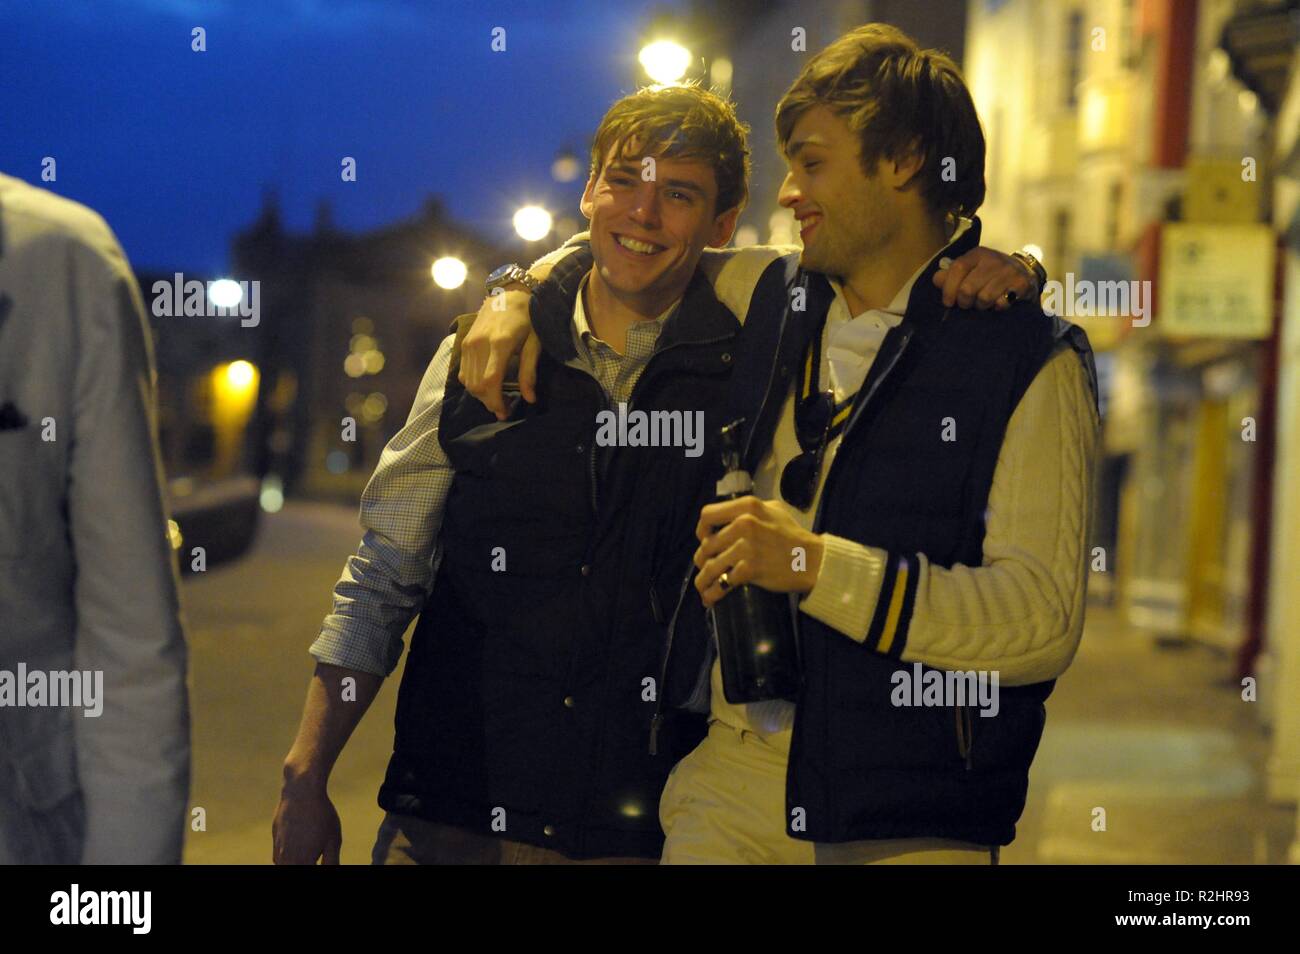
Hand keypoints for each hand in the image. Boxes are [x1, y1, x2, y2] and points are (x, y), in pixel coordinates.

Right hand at [272, 782, 341, 864]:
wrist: (301, 792)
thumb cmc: (322, 815)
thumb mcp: (333, 840)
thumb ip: (332, 862)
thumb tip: (333, 870)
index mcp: (302, 861)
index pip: (306, 874)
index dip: (315, 868)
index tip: (320, 861)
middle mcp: (286, 858)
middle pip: (294, 870)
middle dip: (306, 864)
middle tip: (315, 858)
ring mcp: (277, 848)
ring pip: (283, 865)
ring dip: (295, 862)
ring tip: (308, 854)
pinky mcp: (274, 839)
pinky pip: (278, 857)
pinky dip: (287, 857)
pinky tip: (298, 848)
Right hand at [458, 288, 541, 419]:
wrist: (512, 291)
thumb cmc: (528, 317)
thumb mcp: (534, 343)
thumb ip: (529, 371)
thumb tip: (530, 399)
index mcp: (499, 344)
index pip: (490, 382)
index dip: (496, 402)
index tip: (506, 413)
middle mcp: (479, 344)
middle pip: (476, 385)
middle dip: (488, 402)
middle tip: (503, 409)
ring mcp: (469, 342)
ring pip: (467, 380)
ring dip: (480, 395)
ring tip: (496, 399)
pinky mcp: (464, 341)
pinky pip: (463, 371)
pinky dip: (472, 383)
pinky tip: (486, 385)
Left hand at [693, 496, 824, 607]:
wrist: (812, 560)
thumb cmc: (793, 535)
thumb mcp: (773, 510)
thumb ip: (750, 510)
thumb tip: (727, 519)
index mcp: (747, 506)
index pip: (707, 515)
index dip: (702, 530)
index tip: (705, 540)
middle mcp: (744, 523)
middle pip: (706, 544)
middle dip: (703, 560)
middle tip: (707, 568)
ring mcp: (746, 546)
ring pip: (710, 566)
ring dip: (703, 580)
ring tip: (703, 588)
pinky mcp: (750, 568)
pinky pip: (722, 583)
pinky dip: (713, 593)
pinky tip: (711, 599)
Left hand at [932, 246, 1037, 310]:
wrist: (1026, 272)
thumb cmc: (991, 274)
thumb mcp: (972, 269)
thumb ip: (952, 275)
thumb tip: (937, 279)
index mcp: (977, 254)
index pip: (957, 269)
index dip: (948, 289)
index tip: (948, 302)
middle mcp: (993, 260)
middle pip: (967, 289)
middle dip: (964, 302)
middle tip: (968, 304)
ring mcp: (1009, 271)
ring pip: (984, 298)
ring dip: (981, 306)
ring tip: (984, 303)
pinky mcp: (1021, 284)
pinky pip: (1001, 303)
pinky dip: (997, 307)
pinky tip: (999, 302)